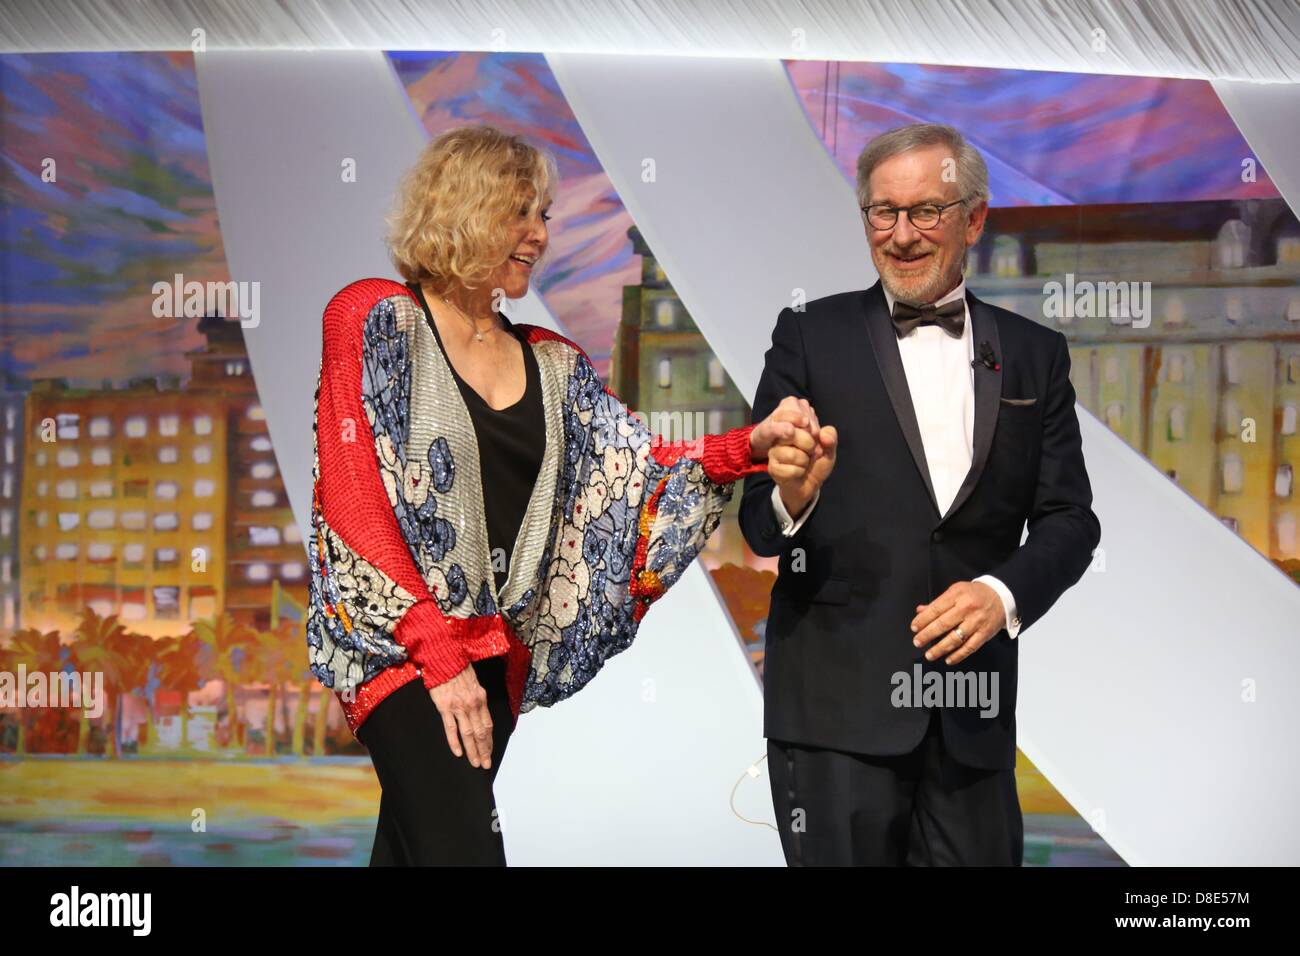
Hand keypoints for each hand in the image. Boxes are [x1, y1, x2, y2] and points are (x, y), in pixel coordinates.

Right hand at [428, 664, 492, 768]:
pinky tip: (458, 752)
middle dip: (484, 750)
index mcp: (481, 699)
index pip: (488, 725)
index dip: (489, 741)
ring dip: (472, 750)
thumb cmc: (459, 670)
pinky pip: (451, 728)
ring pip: (468, 734)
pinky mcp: (444, 707)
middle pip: (480, 733)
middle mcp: (472, 705)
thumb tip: (480, 716)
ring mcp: (458, 707)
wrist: (446, 659)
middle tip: (485, 765)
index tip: (490, 753)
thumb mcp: (475, 684)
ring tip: (475, 763)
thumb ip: (478, 700)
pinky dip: (454, 742)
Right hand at [751, 397, 836, 517]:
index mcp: (792, 427)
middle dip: (809, 446)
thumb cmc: (816, 463)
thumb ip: (830, 437)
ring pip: (793, 454)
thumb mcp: (829, 448)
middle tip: (809, 453)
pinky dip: (799, 472)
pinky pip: (791, 469)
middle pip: (793, 433)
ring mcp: (774, 452)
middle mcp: (780, 437)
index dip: (811, 430)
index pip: (797, 418)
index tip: (815, 437)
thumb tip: (823, 435)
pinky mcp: (773, 468)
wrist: (810, 484)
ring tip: (803, 463)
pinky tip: (797, 473)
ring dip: (804, 462)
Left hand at [910, 581, 1005, 664]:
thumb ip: (938, 603)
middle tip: (917, 642)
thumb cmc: (974, 594)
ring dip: (940, 648)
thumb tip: (919, 611)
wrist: (1001, 596)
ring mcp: (977, 621)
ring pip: (955, 638)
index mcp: (957, 594)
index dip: (923, 620)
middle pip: (943, 624)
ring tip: (929, 655)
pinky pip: (970, 647)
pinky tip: (948, 660)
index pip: (935, 609)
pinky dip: (958, 655)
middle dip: (927, 635)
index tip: (914, 628)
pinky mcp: (985, 633)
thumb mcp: (955, 591)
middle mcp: (967, 608)